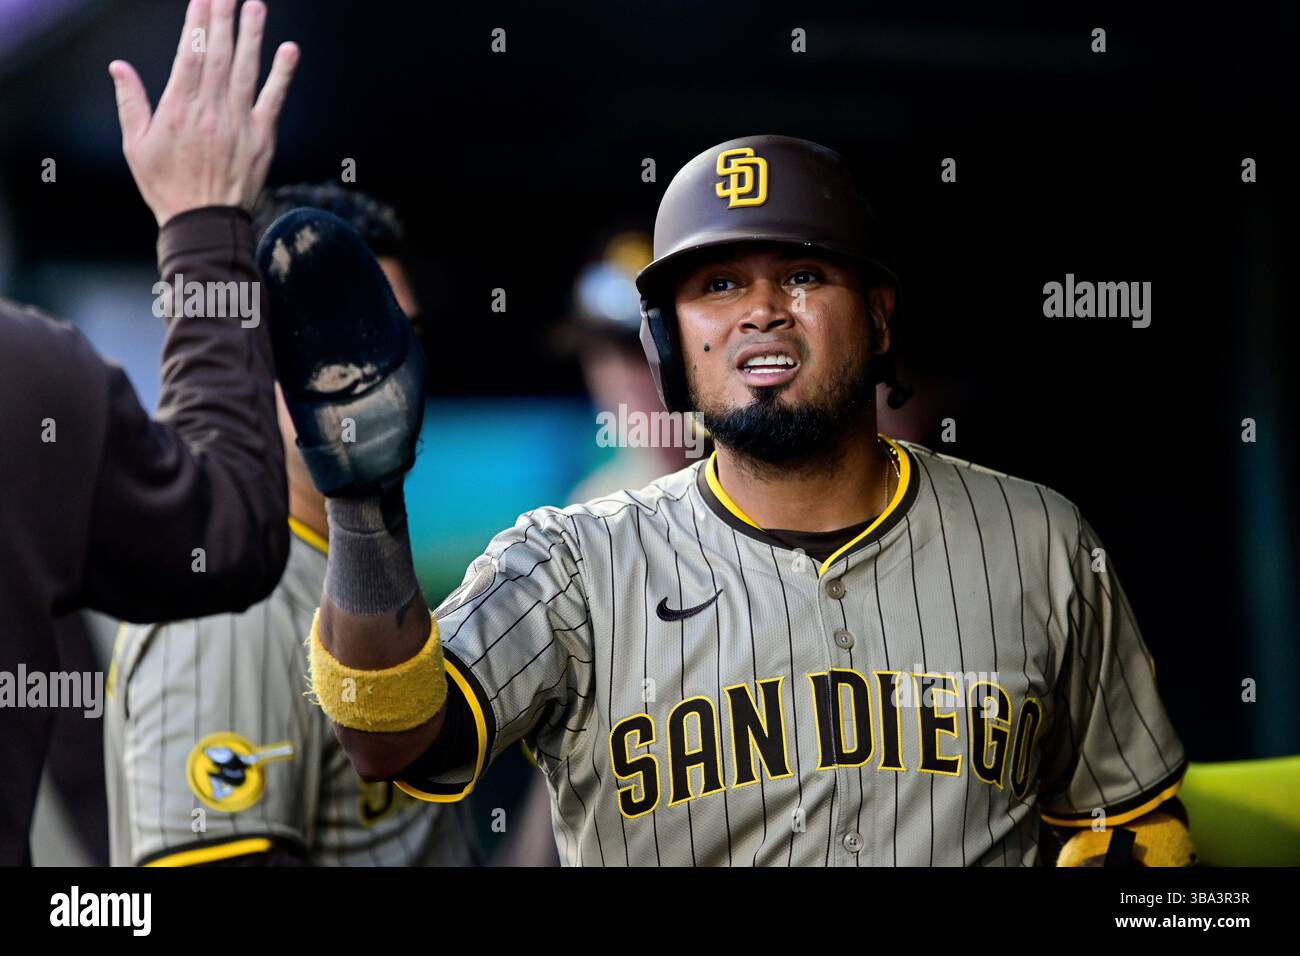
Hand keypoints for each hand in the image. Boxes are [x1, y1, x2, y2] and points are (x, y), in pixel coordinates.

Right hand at [109, 0, 299, 226]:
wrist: (205, 224)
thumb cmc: (167, 186)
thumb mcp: (136, 147)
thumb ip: (131, 104)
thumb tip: (119, 67)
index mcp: (178, 110)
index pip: (188, 54)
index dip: (196, 22)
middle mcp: (210, 112)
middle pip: (217, 54)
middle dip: (223, 18)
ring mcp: (239, 123)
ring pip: (246, 70)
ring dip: (252, 35)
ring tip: (256, 5)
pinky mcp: (262, 138)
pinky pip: (273, 100)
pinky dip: (282, 75)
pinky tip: (289, 50)